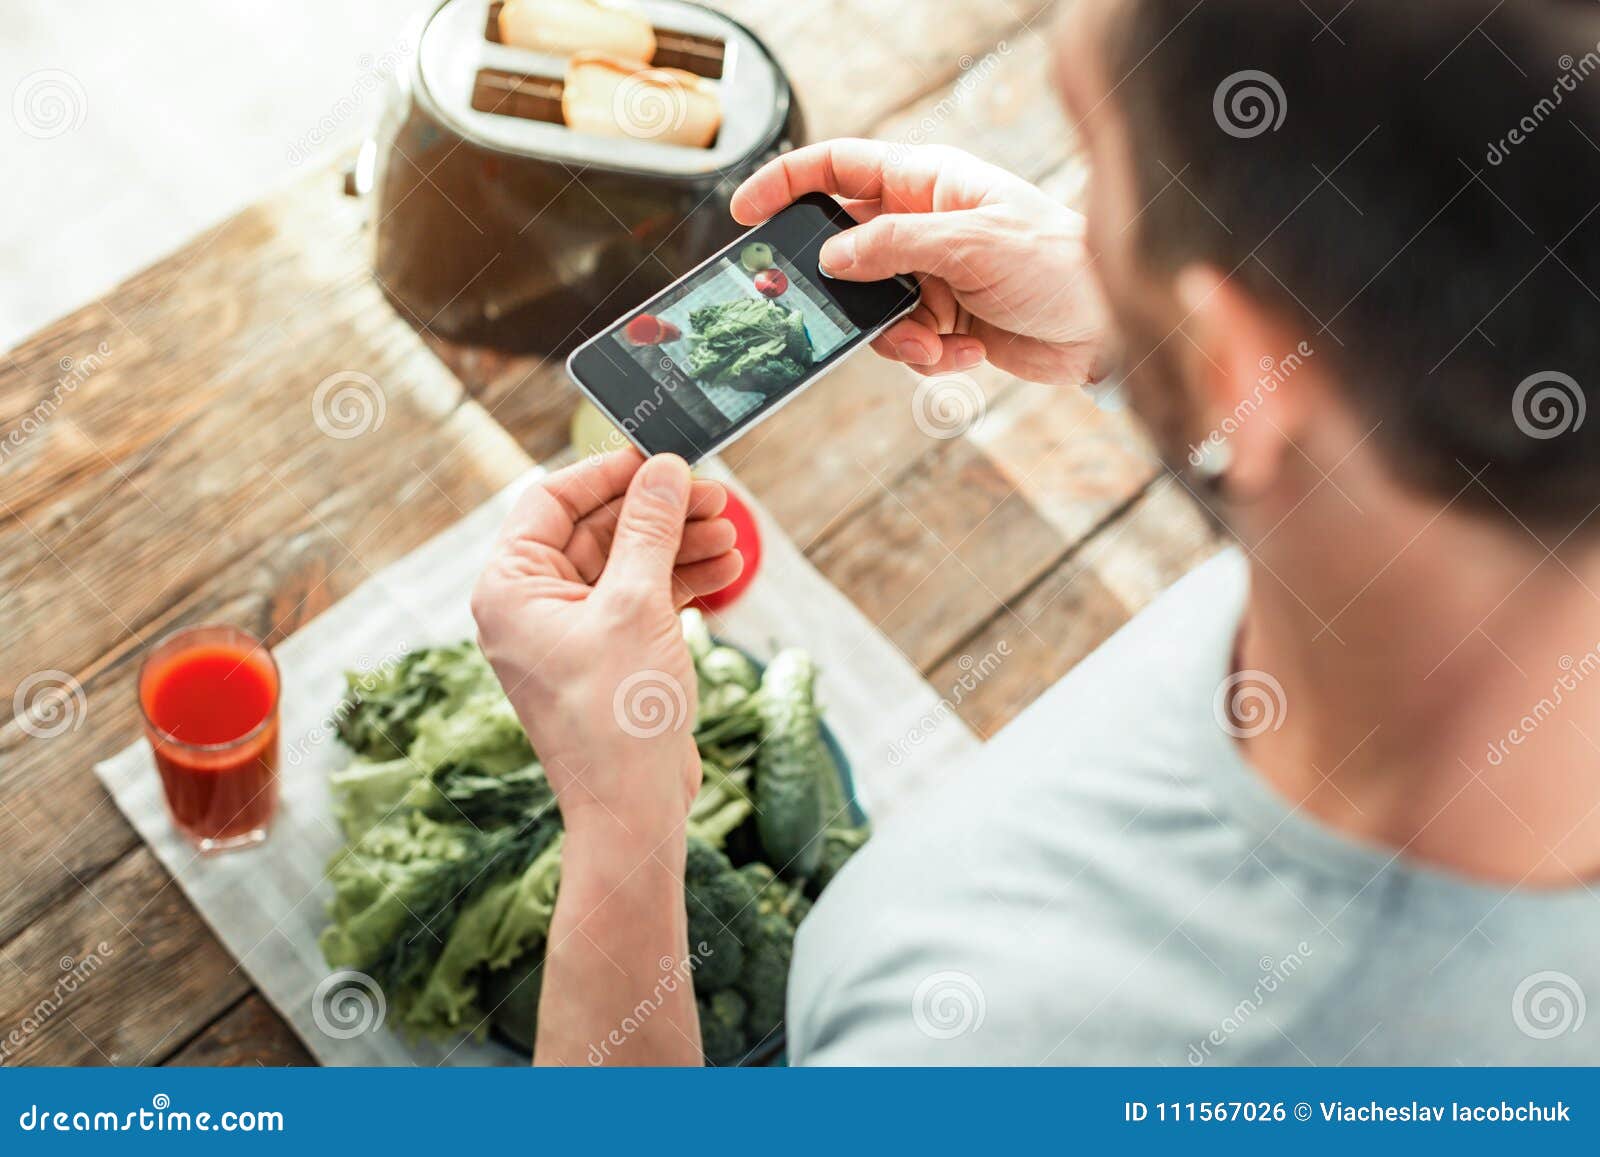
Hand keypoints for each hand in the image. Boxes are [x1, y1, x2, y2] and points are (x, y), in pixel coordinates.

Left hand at [471, 450, 741, 837]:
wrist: (633, 809)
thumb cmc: (617, 716)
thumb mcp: (636, 606)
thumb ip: (649, 529)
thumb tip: (663, 469)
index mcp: (510, 588)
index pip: (552, 501)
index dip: (609, 474)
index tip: (659, 456)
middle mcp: (533, 606)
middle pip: (598, 529)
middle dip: (658, 511)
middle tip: (713, 496)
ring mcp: (572, 632)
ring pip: (628, 562)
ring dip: (679, 544)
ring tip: (731, 535)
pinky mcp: (608, 654)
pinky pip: (642, 598)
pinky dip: (680, 580)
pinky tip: (723, 567)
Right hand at [732, 139, 1107, 384]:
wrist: (1108, 328)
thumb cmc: (1059, 264)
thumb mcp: (972, 245)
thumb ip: (895, 247)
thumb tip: (834, 256)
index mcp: (929, 183)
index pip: (842, 168)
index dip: (789, 182)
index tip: (749, 211)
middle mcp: (924, 225)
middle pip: (846, 247)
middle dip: (841, 287)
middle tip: (823, 310)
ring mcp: (932, 274)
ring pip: (872, 308)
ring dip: (897, 335)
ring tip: (936, 342)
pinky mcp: (946, 319)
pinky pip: (906, 342)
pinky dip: (930, 355)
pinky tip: (968, 352)